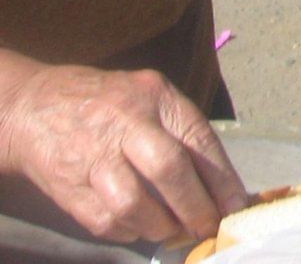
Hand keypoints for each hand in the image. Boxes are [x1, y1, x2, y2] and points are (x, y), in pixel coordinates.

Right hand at [0, 56, 245, 243]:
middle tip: (208, 227)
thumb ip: (182, 133)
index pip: (197, 139)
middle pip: (169, 169)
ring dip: (161, 226)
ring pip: (134, 203)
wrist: (34, 106)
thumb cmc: (109, 103)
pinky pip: (104, 221)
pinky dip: (128, 232)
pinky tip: (139, 228)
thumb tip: (222, 185)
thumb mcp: (150, 96)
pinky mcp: (67, 186)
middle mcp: (125, 122)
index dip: (221, 178)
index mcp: (154, 96)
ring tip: (173, 230)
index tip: (237, 205)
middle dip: (195, 206)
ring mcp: (93, 155)